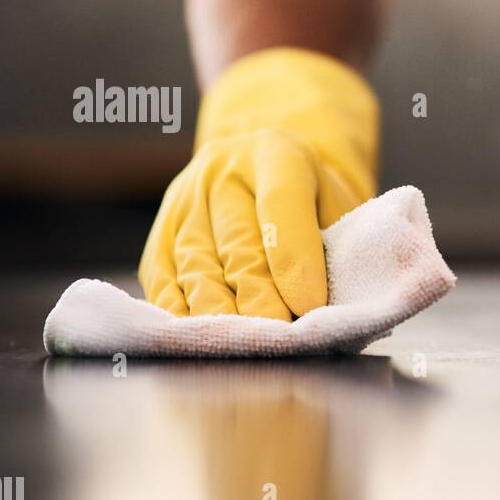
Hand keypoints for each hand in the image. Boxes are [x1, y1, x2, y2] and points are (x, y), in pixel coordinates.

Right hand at [139, 48, 377, 320]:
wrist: (267, 173)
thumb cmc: (316, 203)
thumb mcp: (339, 205)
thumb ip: (338, 245)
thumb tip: (328, 308)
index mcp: (276, 153)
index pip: (282, 204)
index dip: (295, 259)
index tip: (310, 306)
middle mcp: (222, 170)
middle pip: (238, 243)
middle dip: (259, 297)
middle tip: (278, 335)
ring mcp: (185, 199)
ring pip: (197, 264)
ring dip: (219, 312)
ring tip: (242, 346)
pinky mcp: (161, 231)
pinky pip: (163, 278)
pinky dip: (181, 312)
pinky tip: (200, 339)